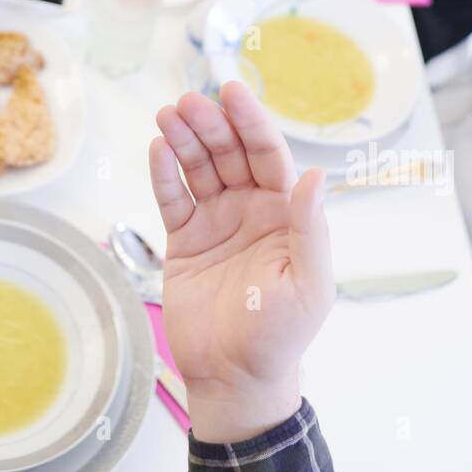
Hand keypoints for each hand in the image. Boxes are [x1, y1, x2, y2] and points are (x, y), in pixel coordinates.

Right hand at [149, 82, 333, 442]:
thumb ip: (309, 229)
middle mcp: (251, 209)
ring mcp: (216, 222)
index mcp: (285, 213)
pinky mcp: (184, 241)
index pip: (268, 155)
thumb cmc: (280, 335)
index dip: (252, 122)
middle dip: (211, 124)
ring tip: (166, 116)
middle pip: (229, 153)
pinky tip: (156, 149)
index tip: (232, 93)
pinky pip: (172, 198)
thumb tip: (315, 175)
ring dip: (183, 139)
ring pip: (198, 168)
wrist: (234, 378)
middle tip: (187, 103)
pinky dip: (163, 173)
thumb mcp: (307, 284)